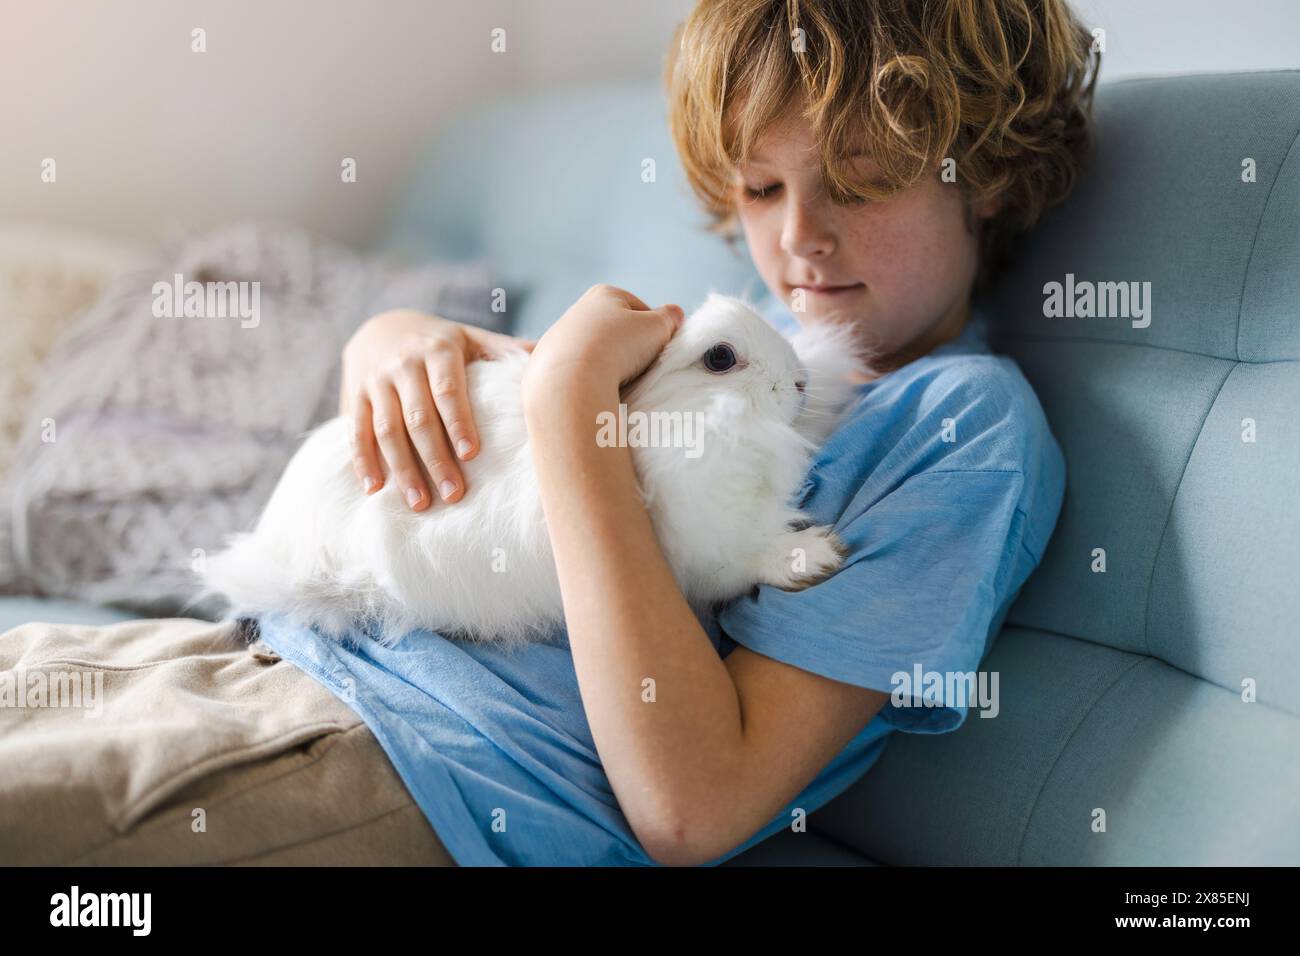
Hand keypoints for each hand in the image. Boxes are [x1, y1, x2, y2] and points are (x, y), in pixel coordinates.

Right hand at [340, 309, 533, 509]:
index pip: (448, 389)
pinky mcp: (354, 397)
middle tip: (453, 495)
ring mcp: (375, 382)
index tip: (472, 453)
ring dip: (402, 469)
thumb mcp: (470, 337)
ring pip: (386, 430)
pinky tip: (375, 489)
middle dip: (435, 458)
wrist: (381, 325)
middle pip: (418, 417)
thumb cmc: (439, 342)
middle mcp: (403, 364)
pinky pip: (356, 432)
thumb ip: (504, 350)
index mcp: (438, 350)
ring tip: (420, 504)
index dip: (459, 421)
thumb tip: (553, 354)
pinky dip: (363, 461)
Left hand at [523, 285, 683, 405]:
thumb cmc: (617, 348)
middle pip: (614, 329)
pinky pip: (567, 367)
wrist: (570, 381)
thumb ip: (671, 318)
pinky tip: (583, 382)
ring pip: (592, 349)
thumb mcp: (658, 327)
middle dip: (628, 347)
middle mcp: (577, 310)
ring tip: (615, 382)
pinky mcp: (543, 361)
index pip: (641, 311)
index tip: (658, 351)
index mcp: (604, 294)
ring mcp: (557, 336)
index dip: (655, 332)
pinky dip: (578, 374)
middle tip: (638, 369)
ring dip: (605, 363)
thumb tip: (675, 314)